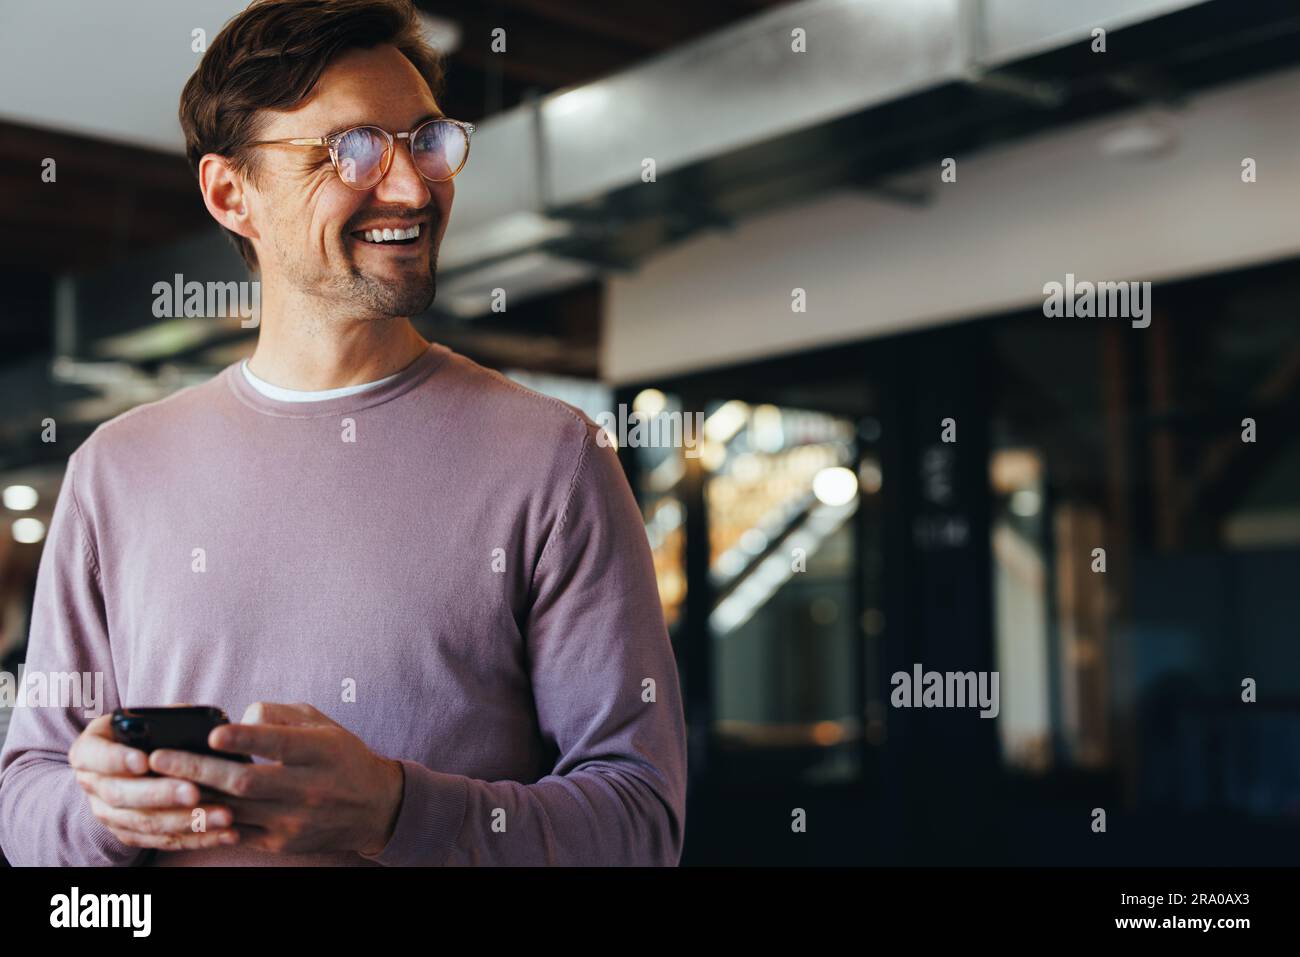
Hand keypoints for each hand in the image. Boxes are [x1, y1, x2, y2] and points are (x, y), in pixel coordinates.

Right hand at [70, 714, 240, 850]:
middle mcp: (92, 785)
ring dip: (185, 821)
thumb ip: (168, 718)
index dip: (118, 760)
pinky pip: (161, 840)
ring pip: (144, 822)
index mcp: (89, 750)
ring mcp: (108, 813)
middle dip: (160, 794)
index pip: (95, 755)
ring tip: (223, 815)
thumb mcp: (149, 717)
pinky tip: (226, 833)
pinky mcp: (129, 833)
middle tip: (194, 792)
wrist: (134, 758)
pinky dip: (196, 838)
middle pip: (121, 794)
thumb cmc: (149, 729)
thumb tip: (201, 726)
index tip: (144, 760)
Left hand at [147, 702, 403, 855]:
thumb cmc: (340, 755)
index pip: (279, 744)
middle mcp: (307, 787)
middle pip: (245, 781)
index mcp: (320, 751)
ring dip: (192, 796)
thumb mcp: (320, 723)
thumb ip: (278, 714)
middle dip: (197, 769)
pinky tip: (183, 807)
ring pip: (233, 810)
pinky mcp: (281, 842)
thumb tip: (237, 719)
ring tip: (158, 783)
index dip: (246, 738)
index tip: (214, 733)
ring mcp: (293, 819)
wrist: (373, 807)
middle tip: (158, 758)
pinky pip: (236, 833)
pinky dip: (208, 820)